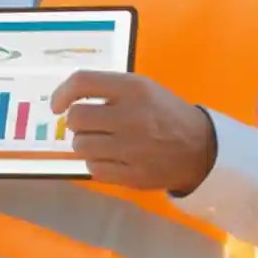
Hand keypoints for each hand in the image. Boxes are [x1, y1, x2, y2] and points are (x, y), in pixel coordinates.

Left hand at [51, 71, 216, 193]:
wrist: (200, 148)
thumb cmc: (164, 113)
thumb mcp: (144, 88)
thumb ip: (109, 90)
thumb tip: (67, 100)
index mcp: (133, 88)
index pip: (82, 82)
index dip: (62, 93)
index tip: (57, 105)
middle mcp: (131, 115)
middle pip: (76, 118)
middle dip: (77, 124)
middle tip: (90, 126)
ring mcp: (131, 148)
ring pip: (81, 146)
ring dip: (85, 144)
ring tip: (103, 142)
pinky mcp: (132, 175)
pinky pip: (93, 169)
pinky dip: (97, 164)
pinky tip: (112, 158)